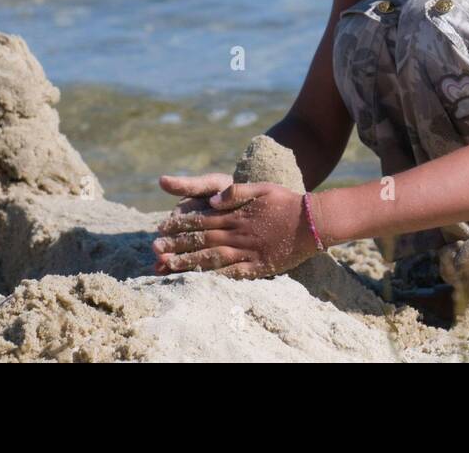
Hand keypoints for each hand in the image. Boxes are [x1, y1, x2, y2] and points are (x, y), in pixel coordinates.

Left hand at [152, 176, 317, 278]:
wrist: (313, 220)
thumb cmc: (286, 201)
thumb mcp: (261, 188)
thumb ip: (235, 192)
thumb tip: (210, 200)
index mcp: (236, 214)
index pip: (202, 219)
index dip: (180, 224)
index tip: (161, 228)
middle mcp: (239, 232)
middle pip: (201, 239)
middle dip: (176, 245)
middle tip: (154, 248)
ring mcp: (248, 251)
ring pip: (212, 257)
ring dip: (188, 262)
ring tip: (167, 266)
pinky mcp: (259, 266)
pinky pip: (233, 274)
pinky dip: (213, 278)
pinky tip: (198, 281)